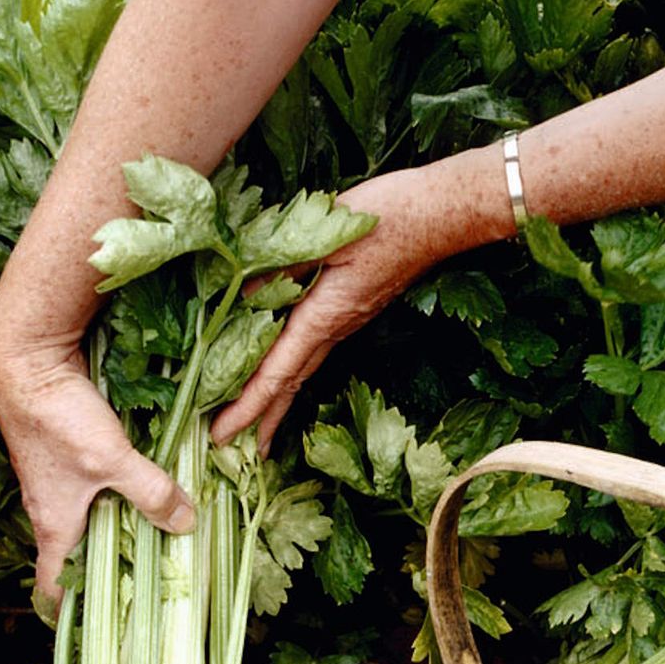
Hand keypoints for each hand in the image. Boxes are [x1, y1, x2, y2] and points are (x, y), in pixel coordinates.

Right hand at [0, 345, 195, 605]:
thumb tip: (187, 524)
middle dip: (109, 570)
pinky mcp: (60, 452)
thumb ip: (151, 492)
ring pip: (85, 519)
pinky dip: (112, 495)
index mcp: (53, 525)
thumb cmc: (59, 417)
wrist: (25, 360)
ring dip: (116, 529)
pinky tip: (143, 485)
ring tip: (157, 536)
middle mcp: (48, 508)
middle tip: (151, 580)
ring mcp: (53, 480)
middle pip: (76, 555)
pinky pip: (87, 488)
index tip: (103, 625)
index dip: (72, 613)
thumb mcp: (112, 459)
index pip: (52, 587)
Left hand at [211, 151, 509, 452]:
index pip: (277, 372)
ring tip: (257, 428)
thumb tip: (240, 294)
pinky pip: (314, 349)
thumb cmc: (389, 217)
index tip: (221, 434)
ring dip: (278, 401)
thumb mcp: (325, 233)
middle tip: (234, 450)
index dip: (247, 406)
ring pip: (303, 369)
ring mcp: (348, 320)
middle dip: (262, 420)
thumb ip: (281, 266)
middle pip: (291, 384)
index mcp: (324, 314)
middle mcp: (336, 327)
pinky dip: (293, 370)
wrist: (443, 213)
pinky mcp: (354, 308)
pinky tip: (287, 371)